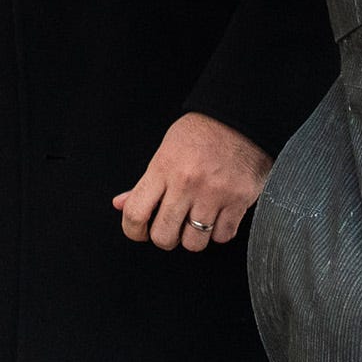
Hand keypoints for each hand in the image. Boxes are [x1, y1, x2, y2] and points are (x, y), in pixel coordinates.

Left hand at [115, 113, 270, 251]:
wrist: (240, 118)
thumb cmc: (202, 132)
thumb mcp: (166, 149)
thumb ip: (146, 182)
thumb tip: (121, 204)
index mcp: (164, 167)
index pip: (135, 214)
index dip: (133, 230)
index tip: (140, 230)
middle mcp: (187, 183)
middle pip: (163, 236)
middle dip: (165, 237)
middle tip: (172, 225)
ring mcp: (214, 193)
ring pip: (194, 243)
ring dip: (193, 237)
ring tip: (196, 221)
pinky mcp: (239, 200)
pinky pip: (222, 236)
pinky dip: (219, 232)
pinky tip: (218, 216)